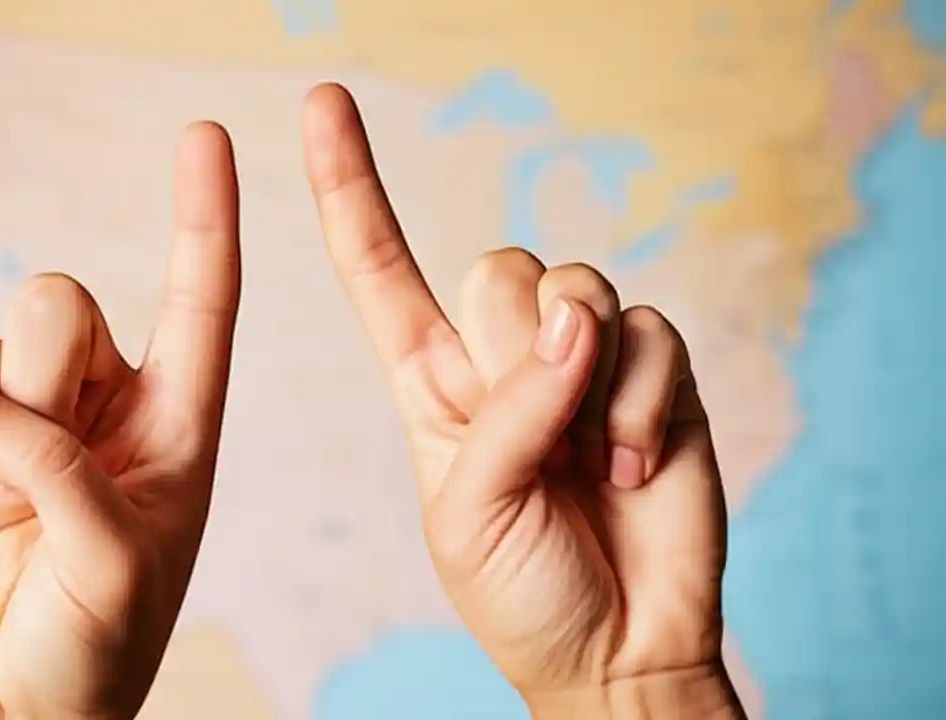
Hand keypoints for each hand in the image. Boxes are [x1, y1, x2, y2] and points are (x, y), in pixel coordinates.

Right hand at [0, 122, 240, 718]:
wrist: (12, 704)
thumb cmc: (95, 648)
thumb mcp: (114, 561)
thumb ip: (58, 466)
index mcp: (180, 427)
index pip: (199, 302)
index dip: (204, 219)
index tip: (205, 136)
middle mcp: (110, 404)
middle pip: (73, 300)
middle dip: (50, 366)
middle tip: (46, 453)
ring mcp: (34, 412)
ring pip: (12, 328)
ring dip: (4, 398)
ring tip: (9, 485)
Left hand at [301, 83, 743, 717]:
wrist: (617, 652)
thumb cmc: (523, 593)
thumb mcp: (470, 513)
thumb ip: (508, 411)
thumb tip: (577, 317)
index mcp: (430, 383)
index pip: (380, 269)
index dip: (350, 188)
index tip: (323, 107)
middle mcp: (502, 359)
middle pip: (497, 266)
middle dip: (517, 350)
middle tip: (540, 439)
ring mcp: (582, 360)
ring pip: (579, 284)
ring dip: (588, 382)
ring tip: (593, 465)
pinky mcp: (656, 373)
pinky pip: (653, 329)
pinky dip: (643, 400)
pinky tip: (634, 464)